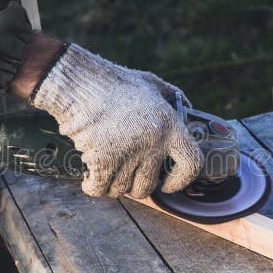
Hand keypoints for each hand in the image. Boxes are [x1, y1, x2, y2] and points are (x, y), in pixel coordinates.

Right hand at [28, 43, 201, 197]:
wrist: (81, 83)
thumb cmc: (115, 83)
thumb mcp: (151, 84)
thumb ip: (172, 98)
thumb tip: (187, 111)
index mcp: (170, 126)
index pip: (191, 165)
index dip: (181, 180)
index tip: (169, 184)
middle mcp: (153, 144)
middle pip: (149, 186)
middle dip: (137, 186)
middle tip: (128, 177)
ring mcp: (128, 154)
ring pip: (123, 189)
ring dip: (114, 186)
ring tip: (107, 174)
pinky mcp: (102, 161)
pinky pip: (100, 188)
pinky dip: (93, 187)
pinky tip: (90, 180)